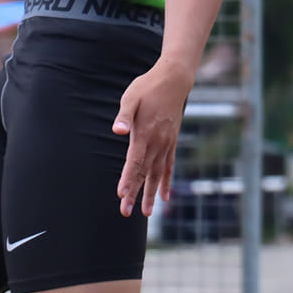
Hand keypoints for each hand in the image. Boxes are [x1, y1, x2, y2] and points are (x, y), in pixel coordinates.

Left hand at [113, 58, 192, 216]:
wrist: (174, 80)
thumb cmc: (147, 87)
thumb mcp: (131, 97)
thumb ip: (124, 116)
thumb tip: (117, 130)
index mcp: (145, 133)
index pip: (135, 162)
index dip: (128, 180)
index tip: (122, 195)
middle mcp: (158, 142)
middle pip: (145, 173)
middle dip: (136, 193)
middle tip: (127, 212)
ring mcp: (167, 143)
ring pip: (158, 174)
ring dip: (152, 194)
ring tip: (147, 213)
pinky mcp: (172, 141)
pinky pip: (169, 166)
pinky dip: (166, 181)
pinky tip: (165, 196)